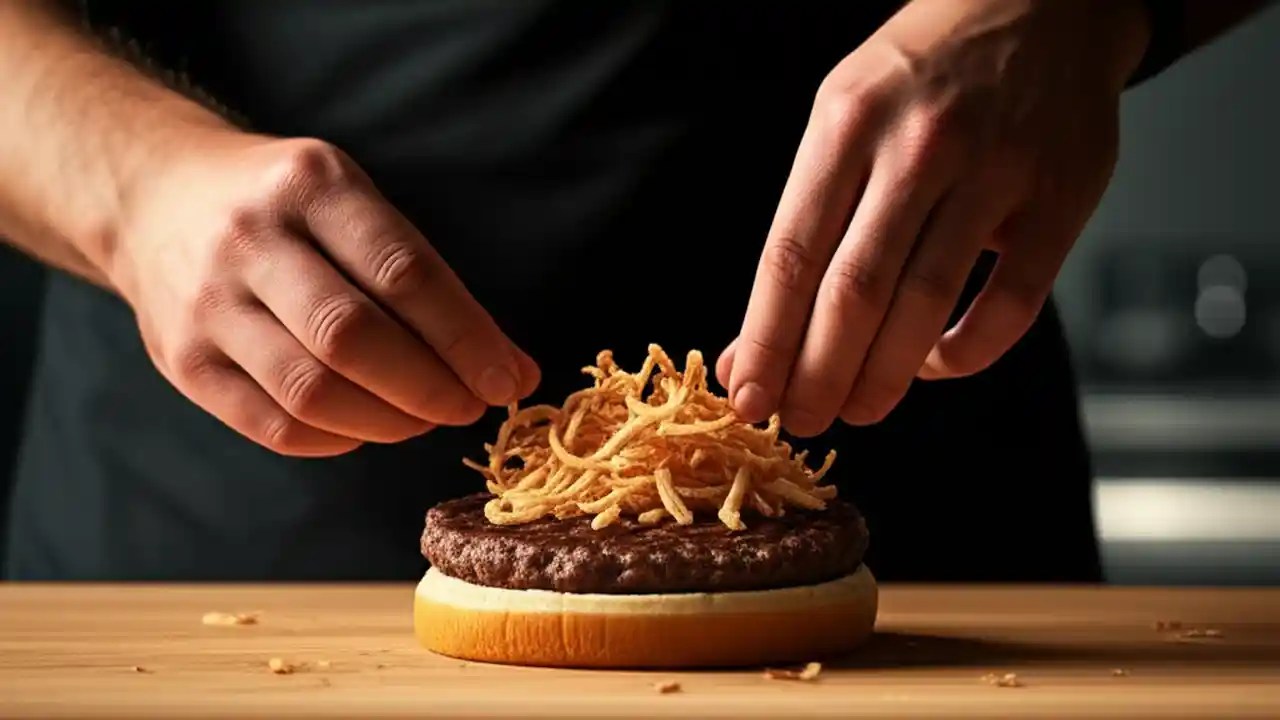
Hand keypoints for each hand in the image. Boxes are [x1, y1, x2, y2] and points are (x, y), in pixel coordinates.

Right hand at [109, 133, 538, 455]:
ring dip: (389, 422)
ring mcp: (207, 303)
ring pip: (312, 391)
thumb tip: (510, 370)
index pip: (403, 273)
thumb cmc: (288, 208)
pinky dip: (337, 439)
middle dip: (430, 387)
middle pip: (353, 337)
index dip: (466, 339)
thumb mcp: (352, 200)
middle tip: (469, 407)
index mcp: (311, 186)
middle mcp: (251, 240)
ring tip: (424, 418)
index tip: (509, 379)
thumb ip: (426, 279)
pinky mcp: (182, 360)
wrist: (156, 197)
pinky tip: (366, 428)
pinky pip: (273, 425)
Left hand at [721, 0, 1148, 434]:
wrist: (1044, 5)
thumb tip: (753, 345)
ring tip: (857, 410)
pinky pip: (1008, 307)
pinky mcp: (1060, 201)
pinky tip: (932, 366)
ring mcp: (996, 172)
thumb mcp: (843, 120)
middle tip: (800, 420)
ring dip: (882, 378)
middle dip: (818, 375)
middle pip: (854, 292)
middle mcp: (919, 145)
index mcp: (848, 122)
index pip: (792, 254)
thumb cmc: (922, 76)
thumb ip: (806, 228)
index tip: (749, 396)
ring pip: (925, 305)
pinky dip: (964, 354)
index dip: (766, 339)